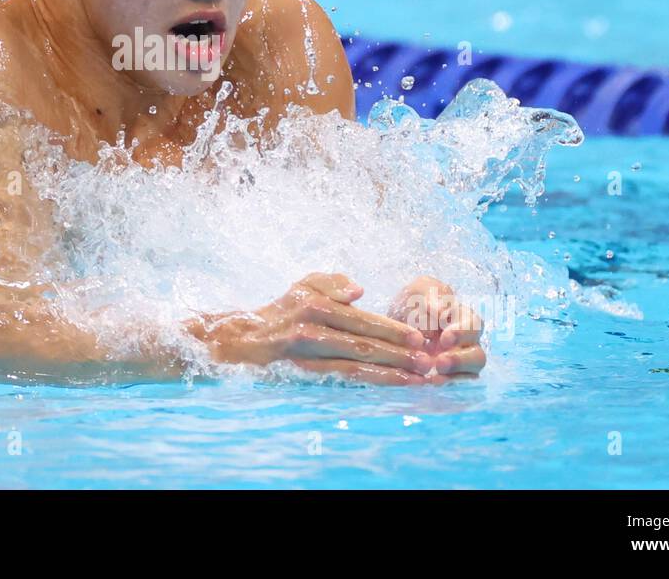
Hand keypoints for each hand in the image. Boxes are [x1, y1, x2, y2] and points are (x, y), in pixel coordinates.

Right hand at [190, 272, 434, 384]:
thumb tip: (360, 291)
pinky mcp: (304, 373)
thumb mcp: (303, 285)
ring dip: (390, 374)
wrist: (239, 340)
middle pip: (364, 345)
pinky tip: (388, 387)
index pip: (362, 319)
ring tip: (417, 379)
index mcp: (317, 306)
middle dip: (400, 355)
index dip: (392, 330)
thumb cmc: (280, 310)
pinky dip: (369, 383)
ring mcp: (308, 355)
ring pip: (356, 366)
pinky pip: (343, 379)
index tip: (419, 338)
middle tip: (428, 363)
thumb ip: (332, 282)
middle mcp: (313, 330)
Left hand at [388, 275, 485, 380]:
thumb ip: (431, 298)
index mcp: (462, 318)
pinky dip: (446, 384)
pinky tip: (429, 382)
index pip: (473, 325)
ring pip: (470, 373)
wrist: (393, 324)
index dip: (463, 332)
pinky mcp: (448, 376)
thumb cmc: (412, 304)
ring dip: (454, 376)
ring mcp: (458, 362)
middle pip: (478, 355)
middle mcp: (465, 343)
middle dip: (461, 360)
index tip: (445, 337)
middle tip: (440, 362)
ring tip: (434, 377)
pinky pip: (456, 384)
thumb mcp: (417, 293)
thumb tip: (442, 313)